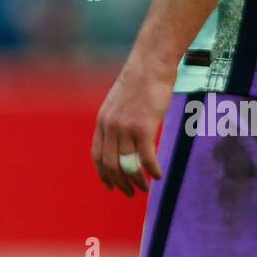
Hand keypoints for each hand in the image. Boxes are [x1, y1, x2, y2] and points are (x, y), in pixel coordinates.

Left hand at [92, 57, 173, 196]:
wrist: (151, 64)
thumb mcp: (120, 101)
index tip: (111, 186)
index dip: (103, 174)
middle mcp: (110, 126)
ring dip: (137, 180)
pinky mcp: (143, 127)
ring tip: (145, 188)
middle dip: (120, 183)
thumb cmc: (140, 80)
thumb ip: (117, 120)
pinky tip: (159, 175)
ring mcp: (125, 127)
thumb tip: (123, 137)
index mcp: (102, 120)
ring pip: (128, 164)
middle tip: (132, 193)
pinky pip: (146, 157)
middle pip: (111, 164)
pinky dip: (152, 170)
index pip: (97, 155)